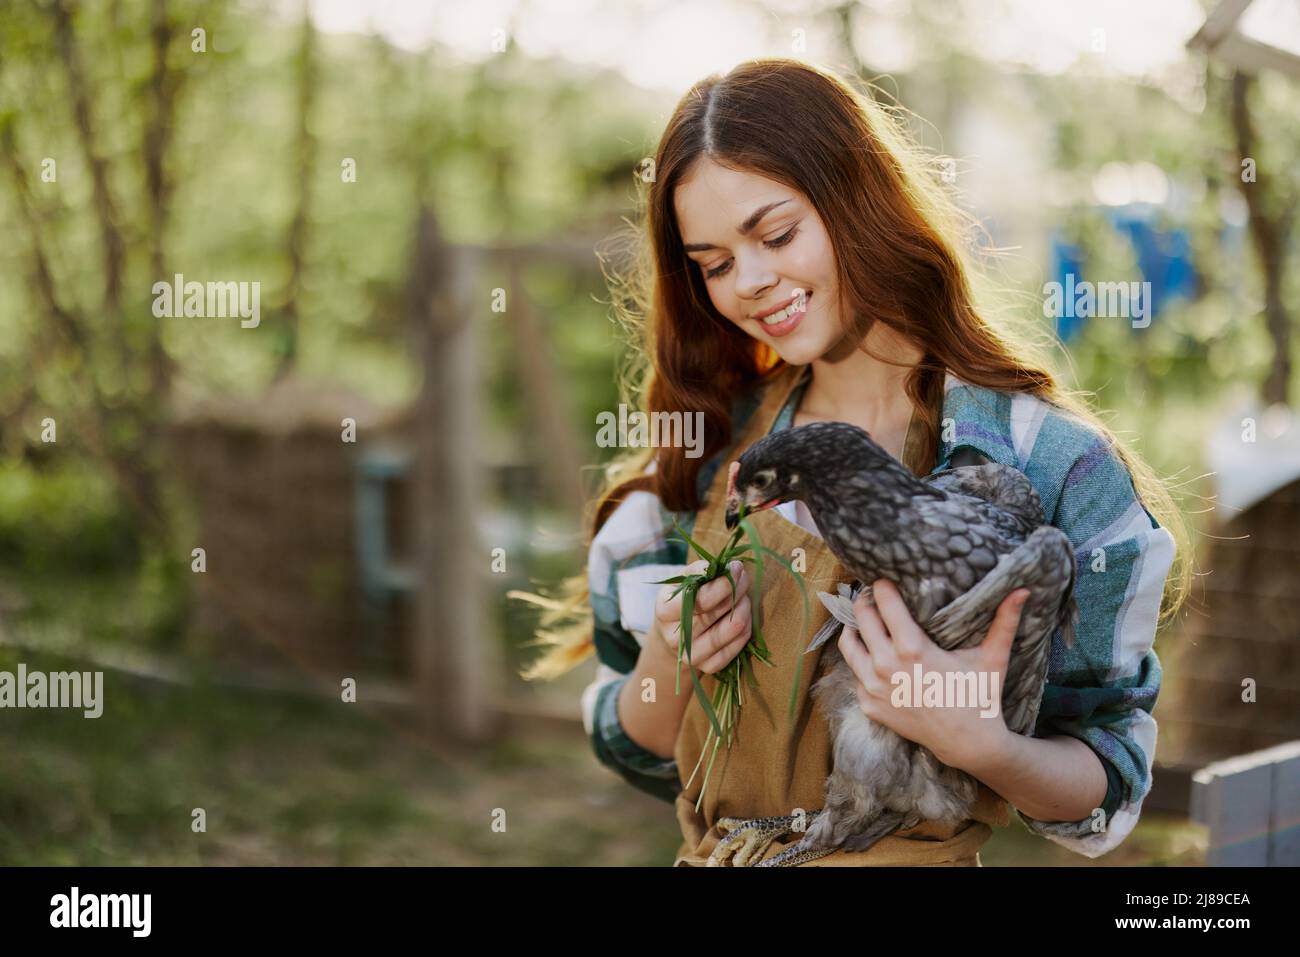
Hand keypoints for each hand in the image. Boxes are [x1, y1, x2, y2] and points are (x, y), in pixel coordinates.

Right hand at [653, 559, 752, 673]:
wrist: (673, 637)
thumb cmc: (680, 602)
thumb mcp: (681, 582)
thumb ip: (699, 571)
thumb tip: (724, 568)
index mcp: (665, 612)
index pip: (700, 599)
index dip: (723, 583)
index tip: (736, 568)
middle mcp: (676, 638)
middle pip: (720, 611)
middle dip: (737, 590)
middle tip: (743, 578)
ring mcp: (693, 656)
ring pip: (734, 627)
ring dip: (745, 607)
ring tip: (743, 596)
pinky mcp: (709, 666)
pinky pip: (739, 644)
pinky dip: (747, 626)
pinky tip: (743, 615)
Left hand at [836, 579, 1028, 770]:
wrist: (968, 744)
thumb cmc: (980, 697)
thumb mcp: (993, 658)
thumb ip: (1005, 621)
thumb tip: (1024, 589)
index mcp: (912, 649)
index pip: (884, 603)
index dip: (882, 586)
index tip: (884, 580)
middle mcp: (886, 667)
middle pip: (862, 618)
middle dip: (866, 602)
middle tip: (872, 595)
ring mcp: (873, 688)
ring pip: (848, 645)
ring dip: (855, 629)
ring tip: (866, 620)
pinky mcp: (869, 706)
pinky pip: (855, 674)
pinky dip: (861, 661)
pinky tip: (873, 654)